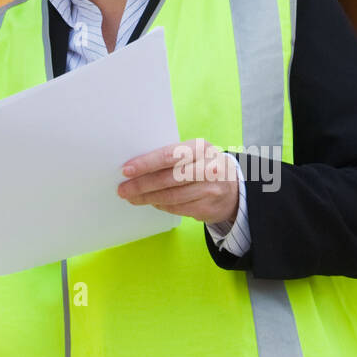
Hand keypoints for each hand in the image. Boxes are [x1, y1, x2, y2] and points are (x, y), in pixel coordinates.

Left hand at [118, 138, 238, 226]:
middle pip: (168, 178)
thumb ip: (171, 156)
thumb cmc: (203, 165)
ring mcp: (210, 190)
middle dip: (142, 185)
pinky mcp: (208, 208)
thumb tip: (137, 166)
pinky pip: (177, 208)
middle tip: (123, 189)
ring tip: (131, 197)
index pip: (169, 155)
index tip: (126, 170)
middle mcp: (208, 168)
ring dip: (147, 198)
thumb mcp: (193, 153)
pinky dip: (160, 205)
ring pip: (171, 196)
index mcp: (200, 148)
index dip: (146, 163)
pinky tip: (151, 202)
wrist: (233, 187)